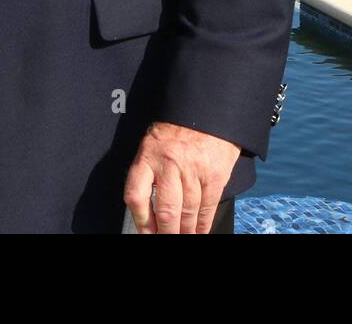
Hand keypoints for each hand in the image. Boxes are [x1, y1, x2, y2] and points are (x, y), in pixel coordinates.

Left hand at [123, 122, 240, 233]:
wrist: (205, 111)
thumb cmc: (175, 131)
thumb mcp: (152, 145)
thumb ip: (147, 174)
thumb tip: (147, 212)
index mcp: (148, 156)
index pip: (136, 196)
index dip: (141, 221)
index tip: (146, 233)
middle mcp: (169, 164)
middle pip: (166, 211)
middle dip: (167, 234)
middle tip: (167, 239)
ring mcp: (193, 170)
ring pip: (188, 213)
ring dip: (186, 232)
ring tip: (184, 237)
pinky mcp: (214, 175)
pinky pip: (207, 208)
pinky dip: (203, 225)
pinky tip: (199, 232)